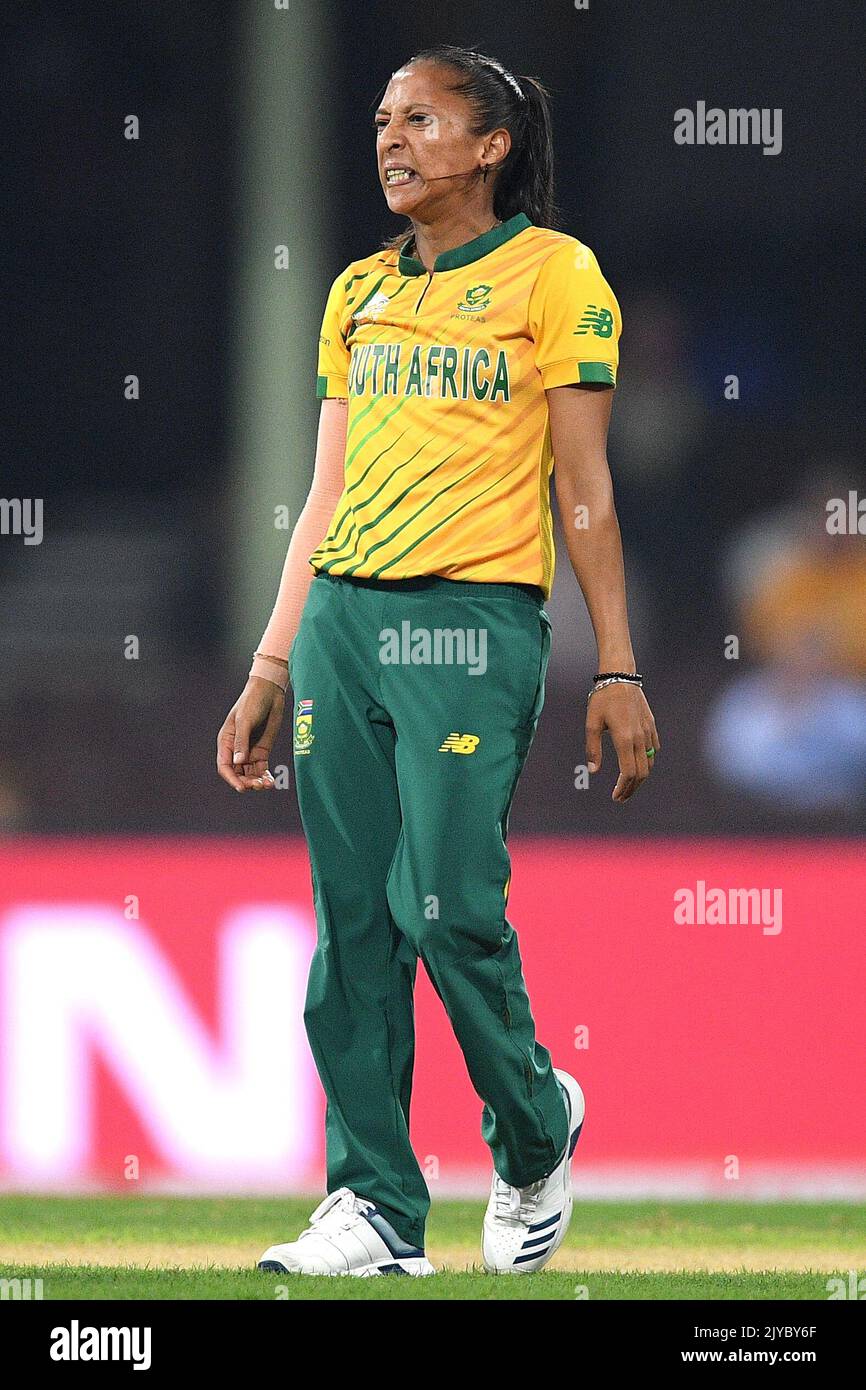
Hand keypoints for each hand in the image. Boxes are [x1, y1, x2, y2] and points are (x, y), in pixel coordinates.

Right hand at [216, 677, 285, 791]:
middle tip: (258, 785)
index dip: (231, 779)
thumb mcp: (245, 720)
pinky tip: (271, 781)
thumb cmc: (252, 702)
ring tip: (267, 784)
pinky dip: (265, 776)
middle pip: (237, 773)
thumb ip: (241, 741)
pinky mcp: (262, 751)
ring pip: (250, 774)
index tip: (241, 787)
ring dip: (257, 781)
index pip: (225, 766)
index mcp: (226, 742)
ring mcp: (249, 751)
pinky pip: (261, 769)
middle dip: (246, 782)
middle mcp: (236, 749)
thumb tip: (238, 762)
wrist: (269, 692)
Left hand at [585, 683, 659, 802]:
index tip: (615, 796)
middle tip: (621, 797)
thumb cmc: (602, 699)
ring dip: (640, 778)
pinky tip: (638, 764)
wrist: (620, 676)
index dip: (623, 788)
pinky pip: (654, 749)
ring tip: (628, 785)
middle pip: (642, 773)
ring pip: (650, 763)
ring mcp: (648, 731)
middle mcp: (640, 738)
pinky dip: (647, 762)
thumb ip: (593, 749)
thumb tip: (593, 771)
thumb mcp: (591, 723)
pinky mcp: (651, 725)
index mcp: (624, 739)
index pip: (629, 772)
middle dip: (632, 788)